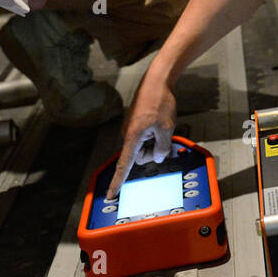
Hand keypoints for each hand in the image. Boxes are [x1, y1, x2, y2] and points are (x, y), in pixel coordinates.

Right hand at [107, 69, 176, 198]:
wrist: (156, 81)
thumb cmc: (160, 103)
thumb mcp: (166, 128)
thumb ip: (163, 148)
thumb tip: (158, 158)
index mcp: (132, 138)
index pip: (124, 165)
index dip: (118, 182)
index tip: (111, 195)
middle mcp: (128, 136)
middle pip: (143, 157)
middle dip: (155, 150)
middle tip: (163, 131)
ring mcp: (132, 131)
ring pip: (146, 148)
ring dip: (156, 141)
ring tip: (161, 123)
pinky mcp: (137, 126)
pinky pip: (147, 138)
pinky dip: (155, 135)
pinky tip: (159, 121)